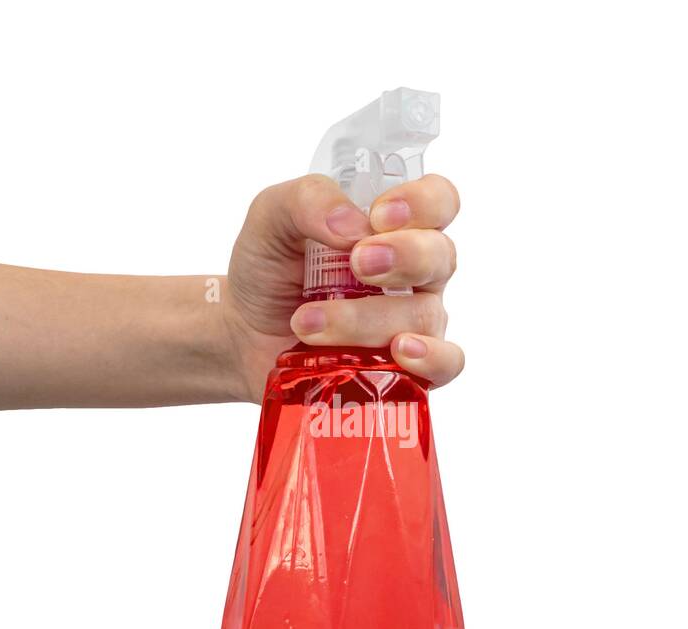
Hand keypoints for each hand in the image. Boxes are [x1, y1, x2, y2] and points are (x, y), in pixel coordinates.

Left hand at [223, 173, 462, 402]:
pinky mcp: (407, 369)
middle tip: (357, 264)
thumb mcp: (270, 219)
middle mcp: (413, 272)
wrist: (241, 335)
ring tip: (307, 323)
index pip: (438, 200)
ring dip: (365, 318)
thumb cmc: (268, 271)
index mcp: (392, 227)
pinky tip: (400, 352)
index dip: (422, 203)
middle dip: (403, 256)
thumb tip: (350, 224)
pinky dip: (431, 358)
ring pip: (424, 314)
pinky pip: (447, 363)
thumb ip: (307, 200)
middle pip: (441, 255)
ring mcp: (414, 321)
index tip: (378, 215)